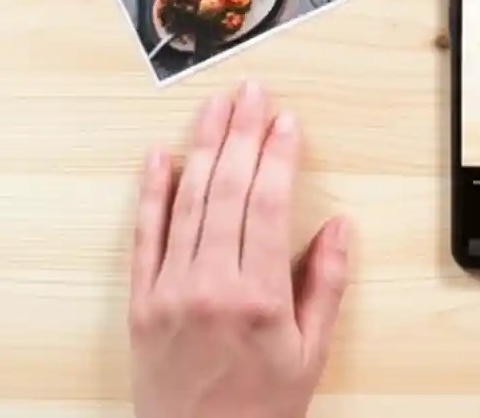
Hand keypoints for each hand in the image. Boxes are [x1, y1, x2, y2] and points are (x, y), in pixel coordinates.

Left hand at [130, 83, 350, 417]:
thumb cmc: (259, 410)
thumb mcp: (310, 353)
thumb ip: (325, 285)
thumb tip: (337, 228)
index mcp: (258, 297)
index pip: (267, 204)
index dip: (278, 155)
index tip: (286, 121)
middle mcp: (209, 286)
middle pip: (227, 190)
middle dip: (241, 133)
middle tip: (251, 92)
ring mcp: (170, 291)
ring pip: (188, 202)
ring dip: (203, 147)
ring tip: (215, 107)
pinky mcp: (142, 302)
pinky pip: (146, 236)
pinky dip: (153, 194)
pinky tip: (162, 157)